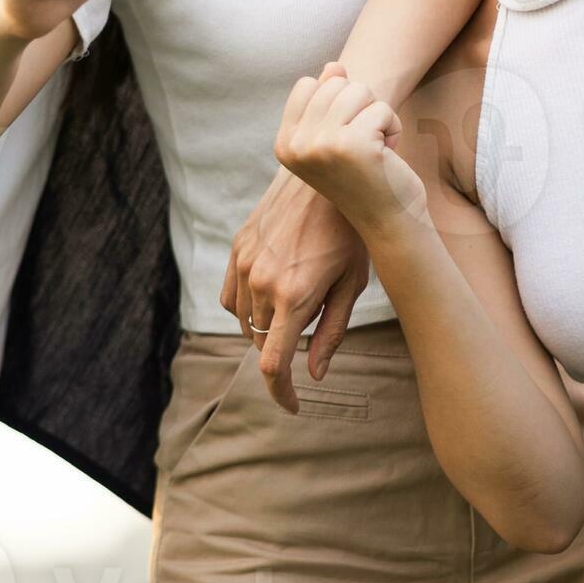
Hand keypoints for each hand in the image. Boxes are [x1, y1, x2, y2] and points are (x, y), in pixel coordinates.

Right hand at [220, 163, 372, 413]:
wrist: (327, 176)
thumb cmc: (351, 232)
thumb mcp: (353, 283)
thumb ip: (333, 332)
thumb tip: (315, 374)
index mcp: (294, 297)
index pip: (274, 365)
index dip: (282, 394)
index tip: (294, 406)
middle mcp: (262, 283)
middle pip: (262, 343)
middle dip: (284, 348)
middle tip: (313, 325)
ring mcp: (245, 263)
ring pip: (244, 321)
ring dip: (264, 328)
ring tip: (295, 305)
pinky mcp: (238, 247)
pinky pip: (230, 296)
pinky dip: (245, 308)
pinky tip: (268, 297)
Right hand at [274, 62, 428, 244]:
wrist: (388, 221)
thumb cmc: (365, 175)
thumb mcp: (337, 136)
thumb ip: (328, 100)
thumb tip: (334, 66)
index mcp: (285, 143)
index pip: (307, 85)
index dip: (335, 103)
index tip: (343, 137)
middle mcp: (297, 145)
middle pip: (336, 84)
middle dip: (360, 108)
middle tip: (364, 145)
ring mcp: (322, 144)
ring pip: (359, 90)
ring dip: (378, 116)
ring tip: (375, 148)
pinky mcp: (353, 144)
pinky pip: (382, 109)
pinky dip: (393, 128)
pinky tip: (387, 156)